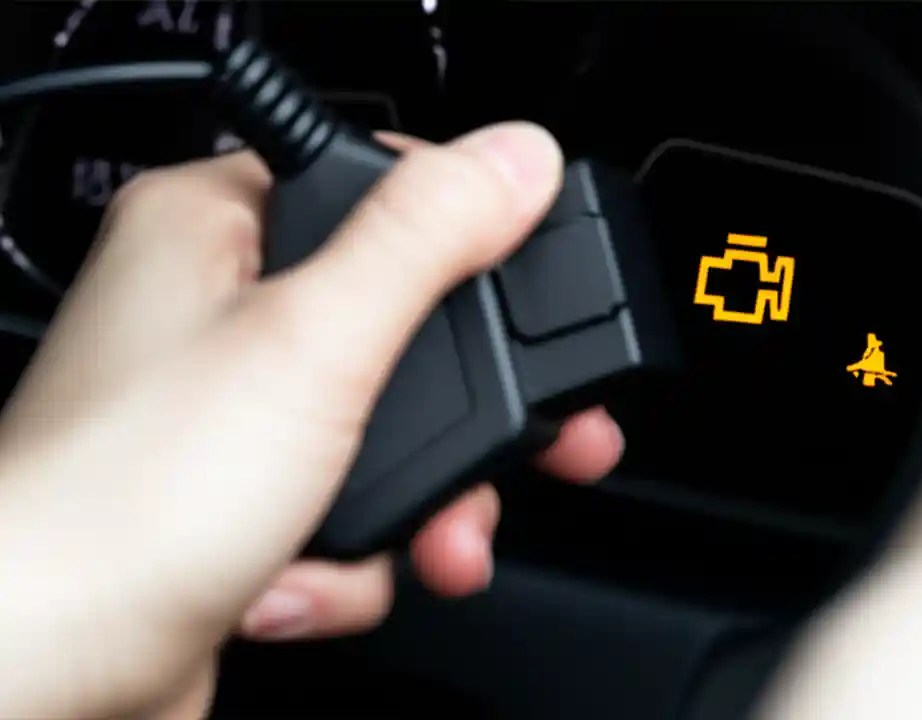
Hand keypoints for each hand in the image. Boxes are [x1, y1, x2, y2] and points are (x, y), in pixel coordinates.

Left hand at [0, 123, 622, 717]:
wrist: (40, 680)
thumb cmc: (120, 506)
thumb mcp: (314, 344)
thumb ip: (426, 239)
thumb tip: (515, 159)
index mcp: (214, 232)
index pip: (376, 187)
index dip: (467, 236)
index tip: (527, 289)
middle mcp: (216, 315)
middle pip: (404, 329)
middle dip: (471, 415)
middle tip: (543, 436)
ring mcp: (229, 416)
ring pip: (391, 432)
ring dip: (420, 507)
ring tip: (432, 541)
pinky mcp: (242, 505)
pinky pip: (351, 510)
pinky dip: (351, 558)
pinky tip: (300, 579)